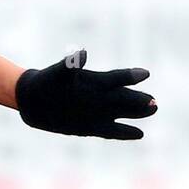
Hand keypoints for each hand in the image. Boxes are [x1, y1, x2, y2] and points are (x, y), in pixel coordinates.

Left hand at [14, 49, 155, 138]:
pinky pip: (111, 130)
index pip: (116, 78)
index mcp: (94, 81)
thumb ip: (70, 65)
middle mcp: (98, 96)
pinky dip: (124, 132)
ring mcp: (96, 112)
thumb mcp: (57, 74)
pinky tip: (139, 134)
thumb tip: (81, 54)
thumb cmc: (46, 83)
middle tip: (154, 102)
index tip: (145, 74)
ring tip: (154, 109)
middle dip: (138, 99)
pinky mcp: (91, 127)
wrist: (33, 100)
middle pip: (123, 98)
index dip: (129, 76)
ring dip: (136, 113)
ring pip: (121, 112)